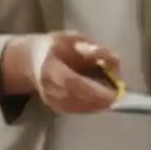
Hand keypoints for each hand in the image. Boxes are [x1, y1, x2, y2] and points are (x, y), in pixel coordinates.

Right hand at [2, 31, 121, 113]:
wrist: (30, 62)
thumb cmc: (53, 47)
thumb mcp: (71, 38)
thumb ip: (90, 48)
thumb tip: (113, 58)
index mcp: (50, 69)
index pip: (74, 84)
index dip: (96, 91)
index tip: (116, 92)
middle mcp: (49, 90)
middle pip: (79, 100)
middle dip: (102, 99)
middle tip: (120, 94)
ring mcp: (52, 102)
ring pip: (81, 108)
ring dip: (100, 103)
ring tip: (113, 94)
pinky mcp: (57, 109)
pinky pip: (79, 110)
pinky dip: (93, 106)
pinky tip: (102, 98)